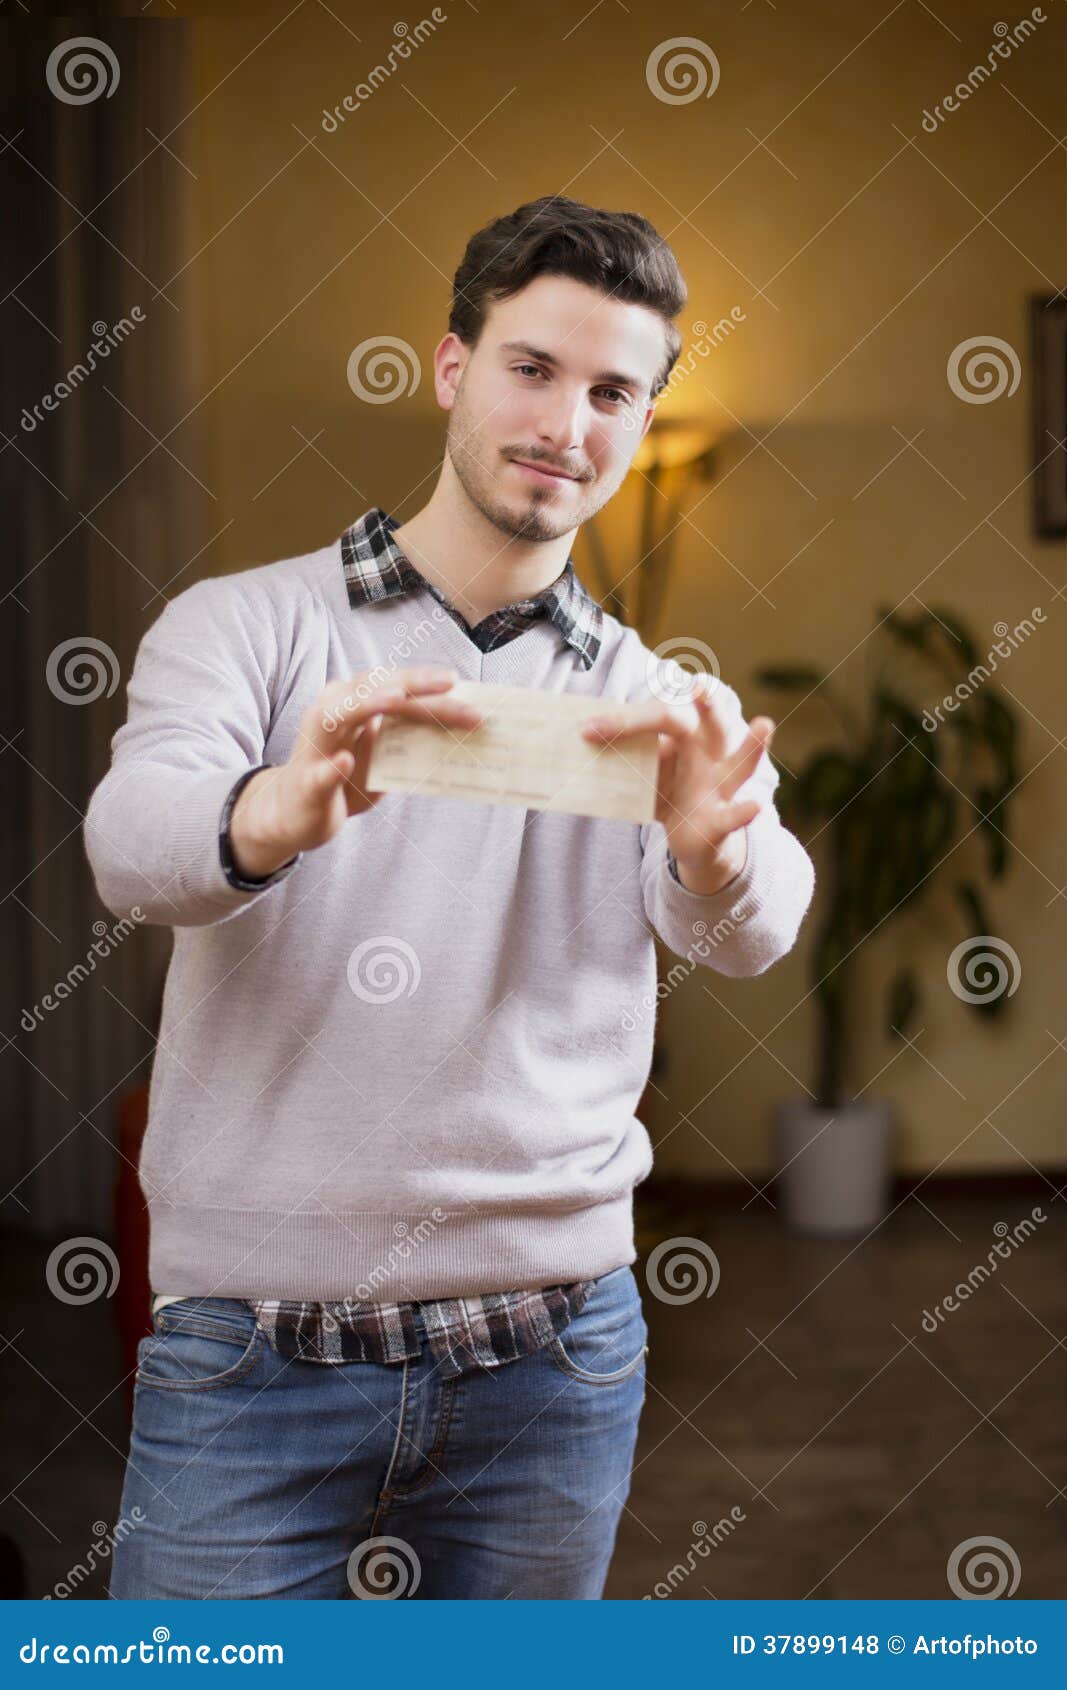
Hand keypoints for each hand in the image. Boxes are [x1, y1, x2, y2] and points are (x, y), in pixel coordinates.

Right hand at [229, 666, 484, 877]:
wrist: (293, 816)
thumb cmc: (342, 782)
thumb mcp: (381, 759)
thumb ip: (407, 742)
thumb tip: (455, 731)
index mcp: (353, 705)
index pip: (393, 687)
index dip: (427, 685)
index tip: (463, 684)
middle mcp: (332, 714)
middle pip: (373, 689)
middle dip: (413, 686)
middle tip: (451, 684)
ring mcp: (316, 746)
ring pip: (339, 714)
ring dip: (369, 704)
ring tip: (398, 699)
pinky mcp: (305, 782)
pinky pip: (318, 773)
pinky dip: (332, 767)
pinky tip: (346, 761)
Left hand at [581, 677, 774, 893]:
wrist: (694, 838)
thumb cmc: (667, 790)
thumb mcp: (641, 770)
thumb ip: (618, 755)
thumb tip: (572, 738)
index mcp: (687, 734)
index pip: (659, 715)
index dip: (623, 722)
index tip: (587, 730)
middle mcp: (711, 753)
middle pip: (712, 723)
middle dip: (709, 704)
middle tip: (700, 687)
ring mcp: (722, 785)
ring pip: (741, 762)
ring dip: (753, 745)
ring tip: (764, 726)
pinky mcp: (724, 818)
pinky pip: (734, 815)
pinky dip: (744, 813)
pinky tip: (754, 809)